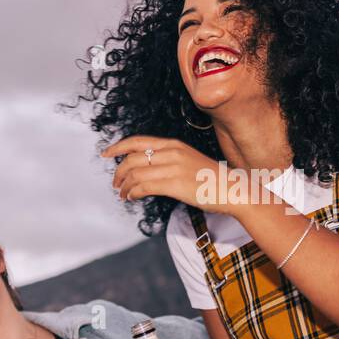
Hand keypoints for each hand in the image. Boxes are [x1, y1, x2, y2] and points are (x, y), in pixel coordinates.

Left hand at [102, 136, 225, 209]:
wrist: (232, 190)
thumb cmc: (212, 179)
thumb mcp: (189, 160)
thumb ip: (169, 160)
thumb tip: (150, 169)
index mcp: (174, 145)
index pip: (138, 141)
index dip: (118, 147)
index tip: (106, 154)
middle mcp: (171, 153)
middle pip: (132, 158)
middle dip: (118, 172)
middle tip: (115, 184)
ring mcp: (172, 168)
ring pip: (135, 174)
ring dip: (124, 186)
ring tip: (123, 194)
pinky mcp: (174, 185)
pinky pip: (143, 187)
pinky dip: (133, 193)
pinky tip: (132, 198)